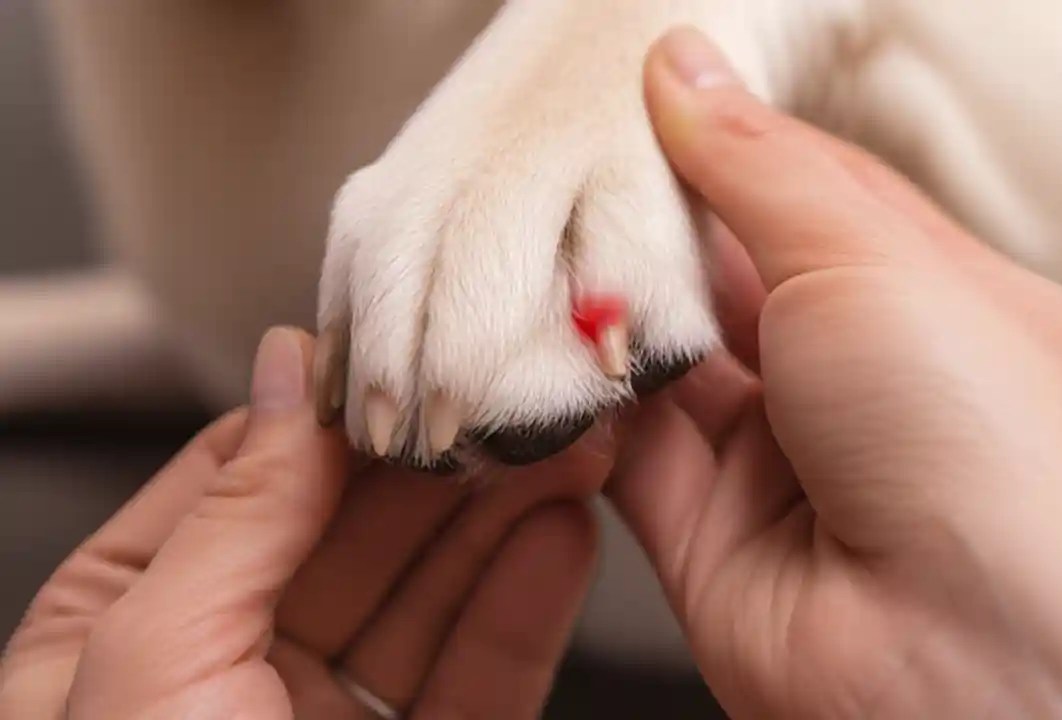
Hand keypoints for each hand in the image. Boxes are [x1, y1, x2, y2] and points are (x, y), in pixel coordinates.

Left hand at [1, 328, 609, 719]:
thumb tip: (288, 377)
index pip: (241, 485)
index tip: (414, 353)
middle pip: (352, 534)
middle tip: (518, 399)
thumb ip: (233, 517)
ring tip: (566, 449)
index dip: (333, 416)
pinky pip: (477, 677)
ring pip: (427, 598)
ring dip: (500, 519)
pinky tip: (559, 539)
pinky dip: (523, 606)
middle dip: (442, 463)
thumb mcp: (152, 670)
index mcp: (118, 639)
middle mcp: (225, 678)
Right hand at [608, 29, 1061, 719]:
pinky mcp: (710, 536)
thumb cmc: (972, 443)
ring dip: (603, 323)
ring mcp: (782, 461)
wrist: (971, 662)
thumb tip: (684, 65)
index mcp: (924, 298)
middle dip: (646, 235)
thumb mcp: (867, 256)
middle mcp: (853, 381)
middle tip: (565, 183)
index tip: (634, 103)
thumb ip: (758, 167)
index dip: (719, 147)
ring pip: (662, 366)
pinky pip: (622, 455)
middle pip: (722, 280)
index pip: (804, 193)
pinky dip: (576, 411)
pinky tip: (539, 365)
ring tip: (540, 269)